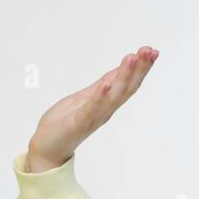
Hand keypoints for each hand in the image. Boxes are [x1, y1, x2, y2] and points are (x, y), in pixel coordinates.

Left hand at [26, 45, 158, 171]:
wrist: (47, 148)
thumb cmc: (64, 122)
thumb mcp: (85, 97)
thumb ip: (102, 86)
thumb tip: (119, 70)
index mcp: (106, 103)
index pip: (127, 83)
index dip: (140, 68)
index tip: (151, 50)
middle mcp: (105, 110)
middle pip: (127, 88)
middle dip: (140, 69)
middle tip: (150, 51)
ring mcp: (93, 117)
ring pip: (114, 96)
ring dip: (124, 77)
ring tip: (132, 58)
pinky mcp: (79, 123)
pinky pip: (91, 109)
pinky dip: (100, 97)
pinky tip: (106, 84)